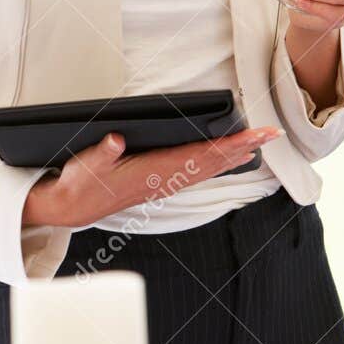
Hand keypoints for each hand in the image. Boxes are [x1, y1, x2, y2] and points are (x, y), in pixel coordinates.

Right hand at [22, 125, 282, 229]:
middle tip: (271, 134)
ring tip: (256, 145)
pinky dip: (214, 164)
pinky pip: (195, 173)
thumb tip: (116, 139)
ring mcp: (162, 183)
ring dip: (232, 156)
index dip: (230, 145)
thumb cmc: (79, 184)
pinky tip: (223, 160)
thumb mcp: (85, 165)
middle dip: (243, 147)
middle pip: (212, 162)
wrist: (71, 208)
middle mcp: (164, 179)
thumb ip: (102, 152)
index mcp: (153, 171)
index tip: (254, 137)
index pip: (201, 155)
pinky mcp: (158, 183)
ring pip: (207, 169)